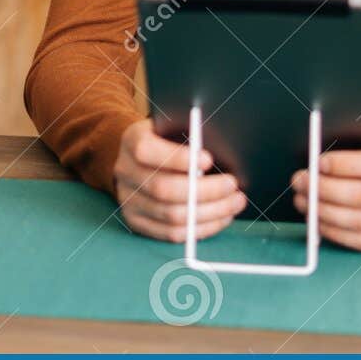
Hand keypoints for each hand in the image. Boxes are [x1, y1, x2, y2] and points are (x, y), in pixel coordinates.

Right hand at [113, 119, 246, 241]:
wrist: (143, 157)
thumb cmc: (169, 138)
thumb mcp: (173, 126)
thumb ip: (189, 134)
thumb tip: (219, 148)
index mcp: (132, 141)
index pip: (147, 151)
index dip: (178, 158)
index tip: (209, 159)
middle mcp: (125, 172)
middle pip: (163, 189)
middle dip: (205, 190)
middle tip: (232, 184)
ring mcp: (128, 200)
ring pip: (172, 216)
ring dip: (210, 212)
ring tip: (235, 202)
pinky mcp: (137, 221)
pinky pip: (172, 233)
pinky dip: (202, 228)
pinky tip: (221, 217)